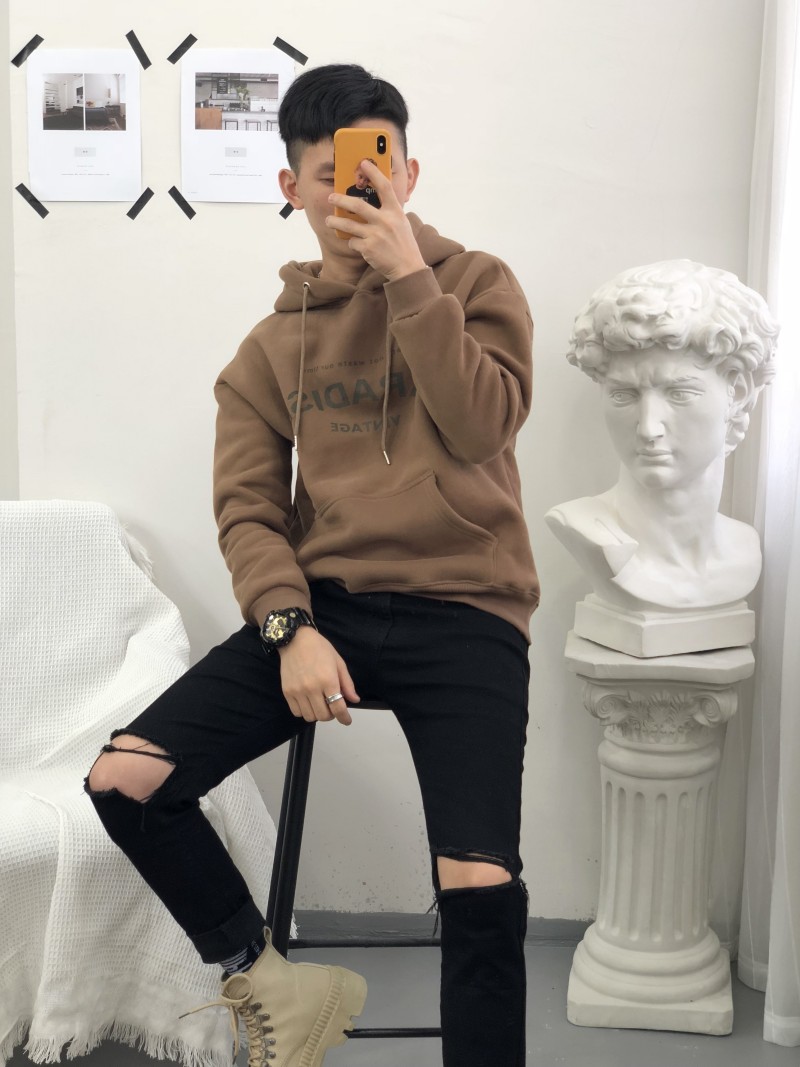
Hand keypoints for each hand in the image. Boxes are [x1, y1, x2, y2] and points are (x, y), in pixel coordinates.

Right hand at [278, 626, 359, 725]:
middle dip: (332, 715)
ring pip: (310, 717)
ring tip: (320, 704)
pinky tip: (309, 703)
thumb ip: (347, 683)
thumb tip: (354, 700)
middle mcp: (312, 688)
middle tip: (333, 707)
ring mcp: (298, 691)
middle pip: (324, 716)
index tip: (346, 720)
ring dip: (317, 714)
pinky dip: (305, 712)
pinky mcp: (287, 692)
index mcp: (328, 680)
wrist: (295, 640)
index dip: (344, 718)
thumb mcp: (338, 663)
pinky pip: (296, 712)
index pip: (338, 708)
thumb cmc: (319, 648)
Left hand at [326, 159, 425, 281]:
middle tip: (331, 197)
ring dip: (335, 221)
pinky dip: (352, 242)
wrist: (408, 268)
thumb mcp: (401, 222)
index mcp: (395, 212)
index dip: (374, 172)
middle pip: (358, 205)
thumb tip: (371, 197)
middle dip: (341, 199)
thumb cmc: (403, 243)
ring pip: (348, 225)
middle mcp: (385, 221)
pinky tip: (355, 244)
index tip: (363, 162)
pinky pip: (352, 242)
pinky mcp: (368, 249)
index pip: (384, 186)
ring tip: (329, 220)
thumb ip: (388, 210)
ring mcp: (376, 235)